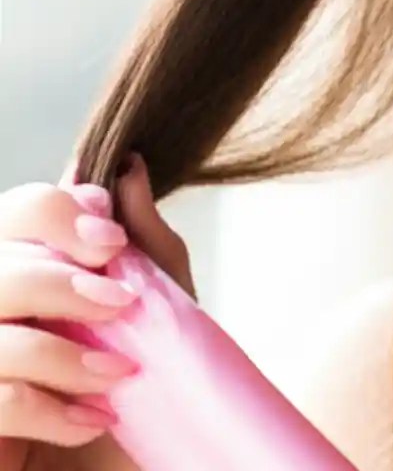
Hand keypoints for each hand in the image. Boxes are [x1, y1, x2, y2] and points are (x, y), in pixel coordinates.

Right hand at [0, 153, 193, 469]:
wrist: (137, 463)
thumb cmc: (142, 382)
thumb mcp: (157, 308)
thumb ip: (142, 243)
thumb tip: (130, 167)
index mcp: (29, 265)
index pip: (19, 210)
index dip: (56, 214)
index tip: (111, 241)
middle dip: (59, 281)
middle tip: (119, 303)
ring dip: (59, 352)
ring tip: (118, 373)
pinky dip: (46, 408)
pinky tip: (90, 422)